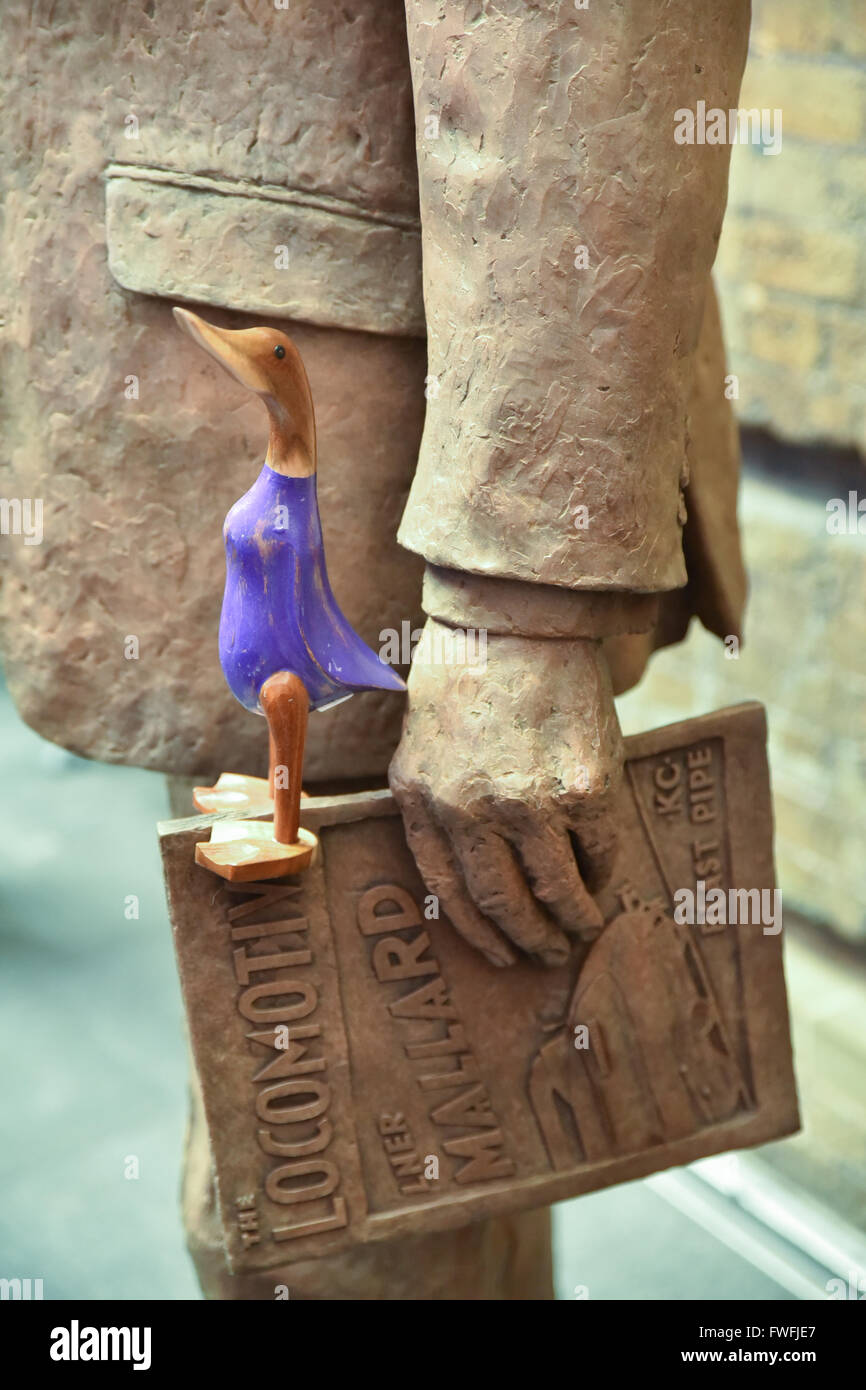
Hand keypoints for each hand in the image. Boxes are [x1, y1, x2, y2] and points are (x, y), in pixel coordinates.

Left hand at [389, 619, 623, 967]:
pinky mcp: (585, 788)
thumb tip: (469, 871)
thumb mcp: (424, 741)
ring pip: (556, 889)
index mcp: (421, 798)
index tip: (500, 954)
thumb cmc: (470, 673)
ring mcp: (528, 802)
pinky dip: (604, 873)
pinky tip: (604, 878)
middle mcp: (469, 810)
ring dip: (573, 919)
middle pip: (502, 903)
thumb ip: (437, 801)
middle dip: (528, 938)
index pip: (447, 892)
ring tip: (585, 927)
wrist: (522, 618)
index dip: (477, 933)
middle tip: (549, 953)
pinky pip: (600, 850)